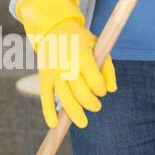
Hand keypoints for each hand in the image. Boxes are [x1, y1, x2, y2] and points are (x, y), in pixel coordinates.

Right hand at [15, 0, 116, 128]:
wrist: (54, 29)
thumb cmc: (80, 40)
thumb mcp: (98, 47)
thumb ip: (107, 68)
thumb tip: (111, 90)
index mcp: (82, 56)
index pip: (95, 81)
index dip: (101, 90)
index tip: (102, 91)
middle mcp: (67, 65)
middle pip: (81, 93)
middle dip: (92, 104)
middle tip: (96, 107)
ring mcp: (54, 72)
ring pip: (65, 99)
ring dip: (75, 114)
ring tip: (83, 122)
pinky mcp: (44, 77)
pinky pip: (46, 97)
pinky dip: (48, 112)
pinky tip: (54, 124)